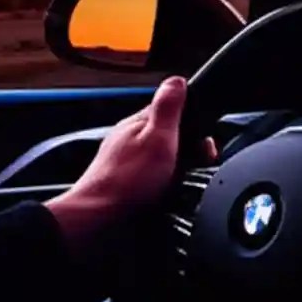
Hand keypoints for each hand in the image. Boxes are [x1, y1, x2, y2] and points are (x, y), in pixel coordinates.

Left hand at [46, 76, 214, 257]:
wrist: (99, 221)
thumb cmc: (127, 181)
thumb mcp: (157, 137)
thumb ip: (168, 107)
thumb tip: (177, 80)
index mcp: (138, 123)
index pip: (173, 110)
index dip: (195, 126)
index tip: (202, 145)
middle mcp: (131, 140)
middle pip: (171, 137)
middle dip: (188, 152)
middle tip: (189, 167)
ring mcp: (127, 164)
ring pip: (164, 160)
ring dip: (177, 171)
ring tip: (176, 184)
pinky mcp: (128, 187)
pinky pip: (156, 180)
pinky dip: (165, 186)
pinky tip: (166, 195)